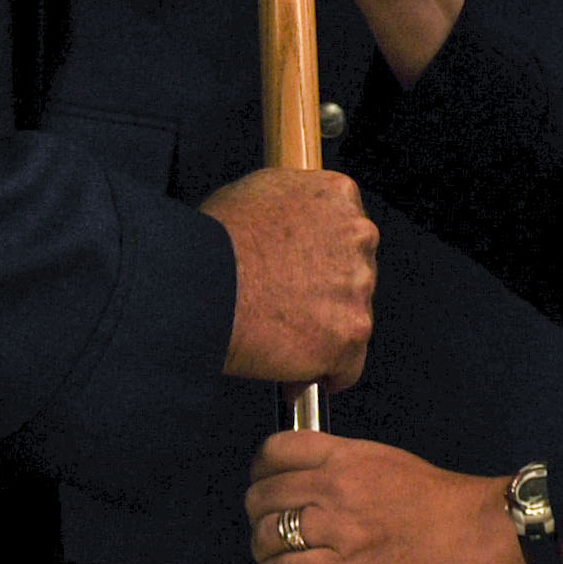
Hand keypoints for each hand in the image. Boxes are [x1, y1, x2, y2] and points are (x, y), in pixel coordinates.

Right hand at [200, 166, 374, 386]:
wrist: (205, 285)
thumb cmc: (216, 242)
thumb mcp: (257, 192)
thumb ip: (294, 205)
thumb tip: (292, 224)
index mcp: (337, 196)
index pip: (348, 230)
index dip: (323, 256)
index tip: (305, 271)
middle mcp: (358, 236)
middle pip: (355, 274)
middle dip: (328, 292)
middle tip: (288, 303)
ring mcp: (358, 287)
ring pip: (352, 318)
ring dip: (325, 330)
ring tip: (281, 333)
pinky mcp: (350, 333)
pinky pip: (348, 365)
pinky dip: (327, 371)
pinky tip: (297, 367)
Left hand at [243, 431, 533, 563]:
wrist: (480, 530)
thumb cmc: (444, 500)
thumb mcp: (388, 462)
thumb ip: (347, 468)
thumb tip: (316, 484)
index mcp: (347, 455)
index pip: (276, 450)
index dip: (260, 470)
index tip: (264, 483)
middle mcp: (335, 486)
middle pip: (263, 495)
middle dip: (257, 514)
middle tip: (268, 527)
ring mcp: (339, 528)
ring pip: (268, 534)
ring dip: (263, 549)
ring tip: (274, 557)